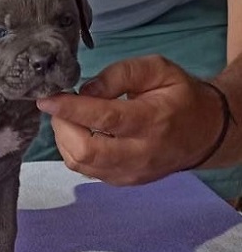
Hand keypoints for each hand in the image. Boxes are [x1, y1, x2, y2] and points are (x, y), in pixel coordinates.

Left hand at [36, 55, 224, 185]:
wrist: (205, 134)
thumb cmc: (179, 96)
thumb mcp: (157, 70)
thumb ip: (120, 74)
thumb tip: (85, 90)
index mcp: (152, 121)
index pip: (104, 119)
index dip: (70, 109)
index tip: (46, 99)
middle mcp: (141, 153)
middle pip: (85, 151)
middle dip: (61, 126)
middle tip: (59, 106)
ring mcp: (130, 172)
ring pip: (80, 163)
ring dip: (64, 138)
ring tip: (69, 117)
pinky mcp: (122, 181)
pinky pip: (85, 169)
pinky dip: (72, 149)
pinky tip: (78, 132)